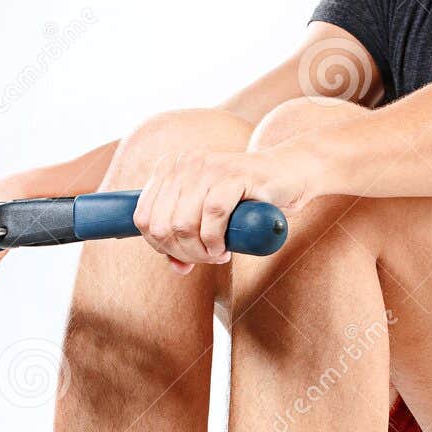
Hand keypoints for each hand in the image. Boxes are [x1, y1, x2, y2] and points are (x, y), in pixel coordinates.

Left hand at [134, 150, 310, 271]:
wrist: (288, 174)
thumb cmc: (247, 199)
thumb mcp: (209, 218)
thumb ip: (188, 239)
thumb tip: (177, 267)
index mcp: (169, 169)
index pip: (143, 218)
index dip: (161, 247)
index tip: (185, 256)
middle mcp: (184, 164)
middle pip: (162, 225)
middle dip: (183, 253)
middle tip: (207, 259)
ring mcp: (208, 167)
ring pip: (184, 224)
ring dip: (200, 252)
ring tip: (217, 254)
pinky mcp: (233, 175)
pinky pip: (212, 216)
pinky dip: (215, 241)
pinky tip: (225, 247)